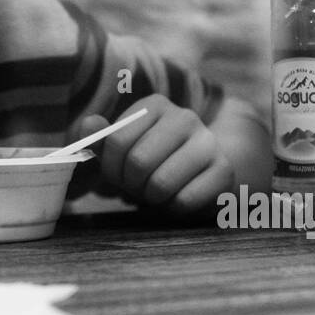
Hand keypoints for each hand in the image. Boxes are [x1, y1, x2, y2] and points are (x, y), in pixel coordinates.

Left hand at [66, 96, 235, 218]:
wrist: (199, 176)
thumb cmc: (153, 163)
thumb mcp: (123, 151)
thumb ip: (102, 139)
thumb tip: (89, 124)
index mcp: (155, 105)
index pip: (116, 141)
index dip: (111, 168)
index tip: (119, 175)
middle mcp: (185, 116)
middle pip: (138, 161)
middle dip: (131, 185)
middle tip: (138, 188)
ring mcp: (208, 142)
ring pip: (161, 182)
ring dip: (152, 198)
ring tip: (157, 193)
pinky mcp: (224, 170)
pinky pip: (185, 200)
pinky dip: (174, 208)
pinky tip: (178, 198)